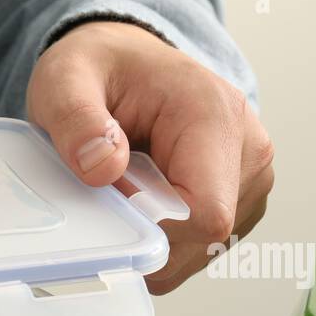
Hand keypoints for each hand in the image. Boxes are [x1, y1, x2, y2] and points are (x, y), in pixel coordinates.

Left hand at [28, 21, 273, 293]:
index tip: (112, 202)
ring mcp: (249, 181)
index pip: (203, 212)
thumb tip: (102, 167)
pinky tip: (144, 197)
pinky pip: (194, 251)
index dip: (151, 226)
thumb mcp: (66, 80)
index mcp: (215, 115)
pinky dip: (161, 238)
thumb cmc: (103, 69)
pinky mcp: (240, 204)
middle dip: (145, 232)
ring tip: (128, 185)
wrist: (125, 62)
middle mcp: (247, 151)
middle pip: (199, 239)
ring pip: (196, 252)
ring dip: (151, 236)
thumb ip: (77, 121)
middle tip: (110, 189)